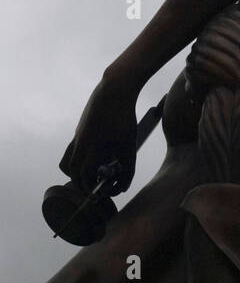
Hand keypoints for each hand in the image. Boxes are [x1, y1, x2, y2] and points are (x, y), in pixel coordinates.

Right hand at [59, 76, 138, 194]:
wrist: (114, 89)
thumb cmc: (123, 118)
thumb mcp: (129, 146)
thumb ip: (128, 170)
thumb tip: (122, 188)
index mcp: (89, 152)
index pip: (83, 180)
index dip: (91, 189)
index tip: (100, 193)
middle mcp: (78, 145)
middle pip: (72, 173)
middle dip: (83, 182)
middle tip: (96, 185)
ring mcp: (76, 136)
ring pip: (67, 161)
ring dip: (77, 170)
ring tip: (93, 170)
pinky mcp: (79, 128)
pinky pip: (72, 148)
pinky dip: (79, 156)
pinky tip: (97, 152)